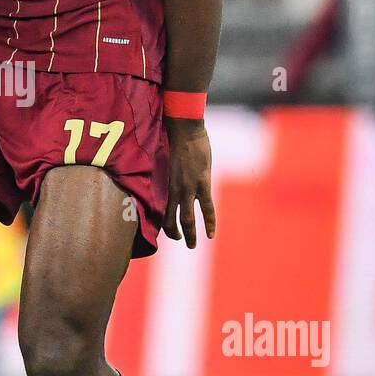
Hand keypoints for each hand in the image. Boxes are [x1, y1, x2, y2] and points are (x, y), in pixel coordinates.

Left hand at [163, 117, 215, 247]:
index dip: (167, 225)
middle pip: (172, 219)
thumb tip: (172, 179)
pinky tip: (211, 234)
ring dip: (190, 234)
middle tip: (182, 242)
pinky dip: (210, 222)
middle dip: (177, 234)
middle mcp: (175, 190)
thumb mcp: (169, 162)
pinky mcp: (202, 183)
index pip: (163, 212)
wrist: (185, 130)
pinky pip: (207, 208)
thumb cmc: (176, 141)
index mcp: (167, 185)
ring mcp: (188, 189)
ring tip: (192, 245)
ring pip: (188, 219)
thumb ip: (172, 175)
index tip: (171, 231)